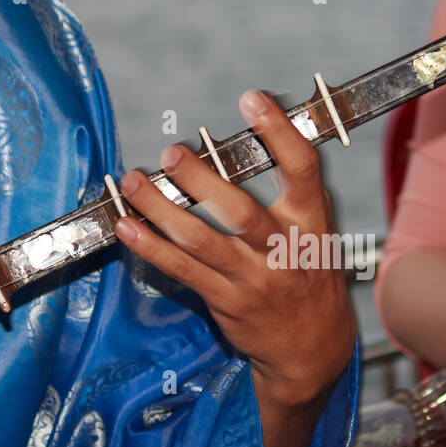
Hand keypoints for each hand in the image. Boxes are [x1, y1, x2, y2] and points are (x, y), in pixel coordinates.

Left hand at [113, 90, 357, 409]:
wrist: (313, 347)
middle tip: (171, 154)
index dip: (279, 133)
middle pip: (240, 212)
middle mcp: (282, 250)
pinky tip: (128, 227)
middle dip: (202, 180)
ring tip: (133, 183)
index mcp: (310, 223)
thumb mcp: (317, 230)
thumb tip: (264, 132)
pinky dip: (152, 248)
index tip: (253, 99)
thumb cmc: (309, 276)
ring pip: (200, 241)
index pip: (302, 170)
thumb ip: (294, 190)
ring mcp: (252, 279)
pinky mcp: (225, 301)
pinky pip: (182, 271)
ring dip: (161, 210)